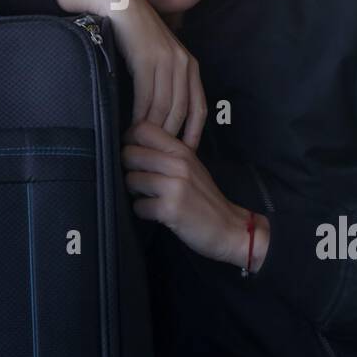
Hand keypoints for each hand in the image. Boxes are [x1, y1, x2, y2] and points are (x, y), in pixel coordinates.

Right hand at [102, 0, 206, 150]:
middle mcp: (183, 65)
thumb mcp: (158, 57)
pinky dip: (140, 117)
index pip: (199, 109)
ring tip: (140, 147)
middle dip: (168, 138)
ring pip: (163, 108)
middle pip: (180, 113)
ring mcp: (167, 62)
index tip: (183, 153)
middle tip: (155, 156)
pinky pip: (146, 97)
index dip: (193, 134)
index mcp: (190, 66)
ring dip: (151, 131)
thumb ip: (164, 81)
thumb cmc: (136, 34)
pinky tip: (131, 129)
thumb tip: (160, 113)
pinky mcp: (147, 60)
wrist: (120, 6)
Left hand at [121, 119, 266, 268]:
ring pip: (131, 180)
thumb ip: (167, 152)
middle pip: (130, 154)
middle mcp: (178, 165)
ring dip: (135, 192)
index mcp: (182, 151)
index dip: (129, 139)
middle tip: (139, 179)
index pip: (143, 129)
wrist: (228, 227)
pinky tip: (156, 212)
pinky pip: (138, 206)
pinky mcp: (170, 209)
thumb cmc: (205, 197)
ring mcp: (174, 187)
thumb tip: (133, 144)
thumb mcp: (191, 166)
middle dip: (128, 169)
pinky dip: (143, 212)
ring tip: (149, 197)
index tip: (131, 151)